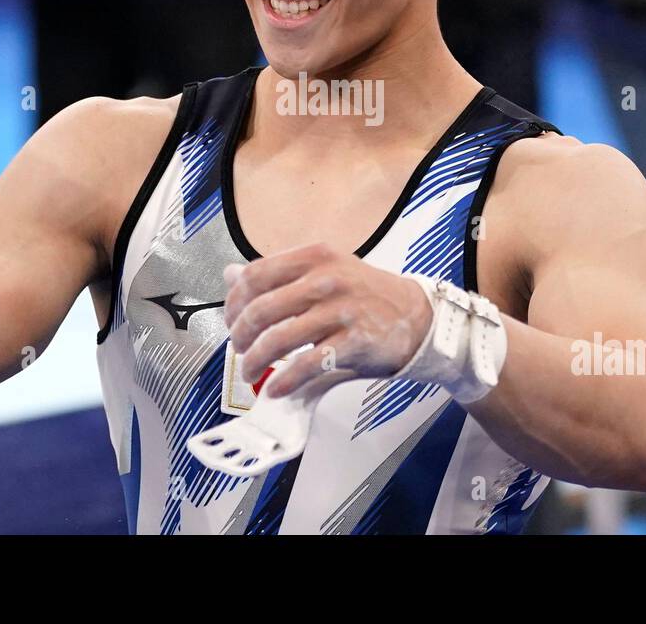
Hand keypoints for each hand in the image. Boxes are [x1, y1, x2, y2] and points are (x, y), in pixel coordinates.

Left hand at [223, 243, 433, 399]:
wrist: (416, 316)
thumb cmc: (365, 296)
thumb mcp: (323, 272)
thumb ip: (277, 275)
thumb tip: (230, 274)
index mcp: (314, 257)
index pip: (255, 276)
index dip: (234, 302)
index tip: (230, 320)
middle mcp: (326, 279)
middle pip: (261, 309)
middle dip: (240, 336)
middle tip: (239, 350)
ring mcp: (341, 310)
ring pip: (278, 339)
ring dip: (255, 362)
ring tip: (251, 372)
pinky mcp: (354, 341)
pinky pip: (307, 365)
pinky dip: (285, 381)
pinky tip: (276, 388)